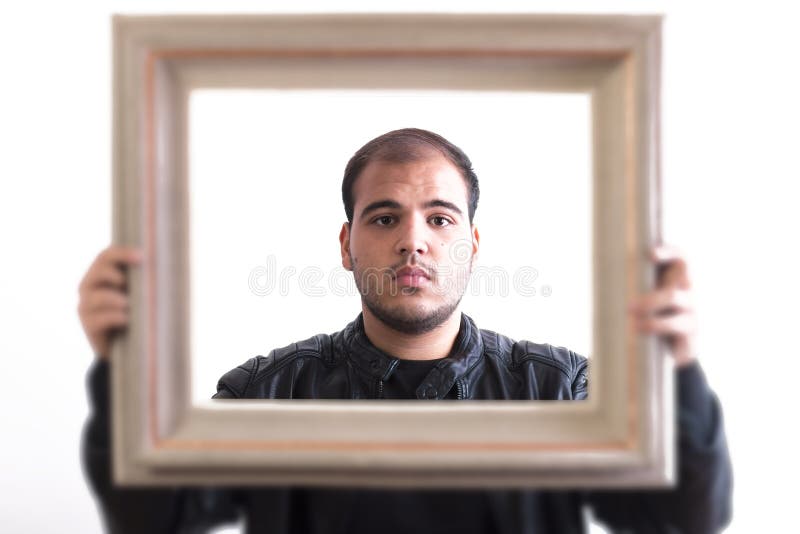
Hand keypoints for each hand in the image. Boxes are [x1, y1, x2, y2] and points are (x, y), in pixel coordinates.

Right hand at [77, 245, 140, 358]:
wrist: (126, 345)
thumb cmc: (137, 311)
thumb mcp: (140, 293)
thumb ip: (146, 279)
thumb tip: (169, 266)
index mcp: (101, 273)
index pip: (106, 256)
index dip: (122, 253)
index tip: (142, 256)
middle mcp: (89, 286)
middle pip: (98, 271)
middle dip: (114, 274)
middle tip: (127, 282)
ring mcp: (86, 306)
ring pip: (97, 296)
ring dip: (113, 298)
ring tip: (127, 303)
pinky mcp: (89, 325)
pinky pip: (98, 319)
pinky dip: (113, 317)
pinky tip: (126, 319)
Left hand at [629, 245, 697, 366]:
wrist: (670, 348)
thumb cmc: (650, 317)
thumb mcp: (642, 298)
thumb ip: (629, 286)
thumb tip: (596, 275)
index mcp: (674, 276)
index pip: (679, 256)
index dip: (668, 251)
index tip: (650, 254)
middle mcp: (687, 288)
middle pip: (680, 273)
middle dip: (653, 275)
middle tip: (628, 297)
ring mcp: (691, 307)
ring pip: (673, 296)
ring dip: (649, 302)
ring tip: (628, 310)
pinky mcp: (690, 328)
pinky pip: (675, 323)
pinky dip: (654, 324)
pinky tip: (637, 328)